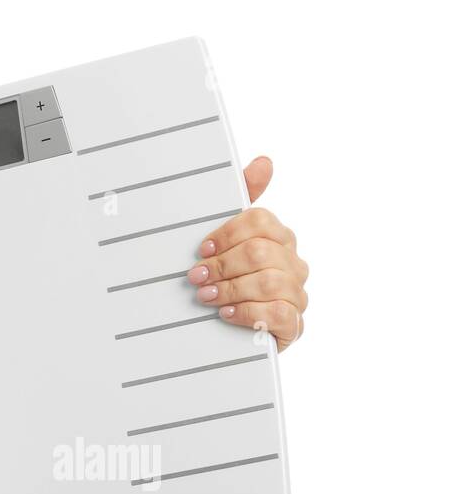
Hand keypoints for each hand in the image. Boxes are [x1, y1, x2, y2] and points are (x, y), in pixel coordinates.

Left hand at [185, 156, 308, 351]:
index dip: (228, 233)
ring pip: (271, 282)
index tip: (202, 248)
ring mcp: (296, 295)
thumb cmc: (227, 279)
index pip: (261, 221)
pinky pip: (280, 314)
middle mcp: (293, 263)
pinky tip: (227, 314)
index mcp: (278, 237)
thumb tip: (264, 162)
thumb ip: (241, 200)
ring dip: (232, 289)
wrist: (224, 331)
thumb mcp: (225, 240)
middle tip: (196, 277)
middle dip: (223, 265)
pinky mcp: (294, 325)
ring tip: (206, 296)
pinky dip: (250, 312)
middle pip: (262, 252)